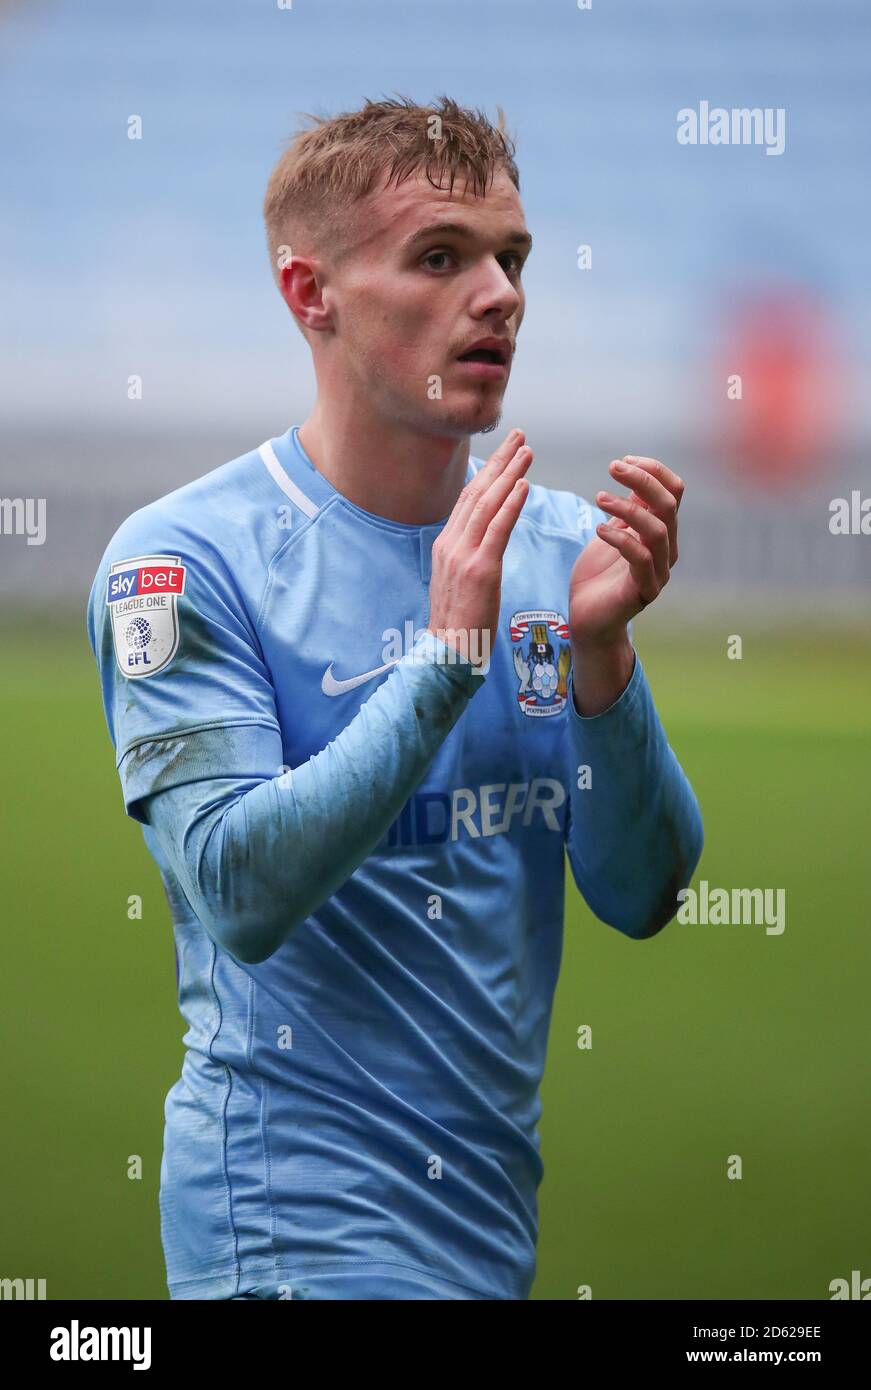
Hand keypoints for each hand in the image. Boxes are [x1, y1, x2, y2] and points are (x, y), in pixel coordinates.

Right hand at [428, 429, 531, 666]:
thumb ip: (467, 557)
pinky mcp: (480, 569)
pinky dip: (511, 503)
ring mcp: (463, 555)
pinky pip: (497, 529)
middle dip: (500, 461)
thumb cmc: (458, 624)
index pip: (468, 500)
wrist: (447, 652)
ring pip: (487, 504)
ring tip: (527, 451)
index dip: (488, 473)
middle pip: (477, 492)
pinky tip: (524, 484)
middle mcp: (450, 544)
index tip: (505, 452)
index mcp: (445, 545)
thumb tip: (480, 541)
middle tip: (520, 436)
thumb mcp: (458, 582)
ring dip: (510, 473)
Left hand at [569, 455, 683, 646]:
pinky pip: (640, 558)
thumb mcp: (612, 533)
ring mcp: (658, 572)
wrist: (588, 620)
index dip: (653, 471)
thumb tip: (634, 475)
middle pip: (668, 505)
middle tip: (612, 467)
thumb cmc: (598, 576)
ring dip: (627, 508)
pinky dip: (620, 538)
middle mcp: (667, 550)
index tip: (623, 461)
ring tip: (599, 497)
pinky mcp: (643, 590)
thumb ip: (628, 510)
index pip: (673, 492)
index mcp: (662, 532)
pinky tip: (598, 529)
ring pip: (657, 530)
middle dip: (642, 480)